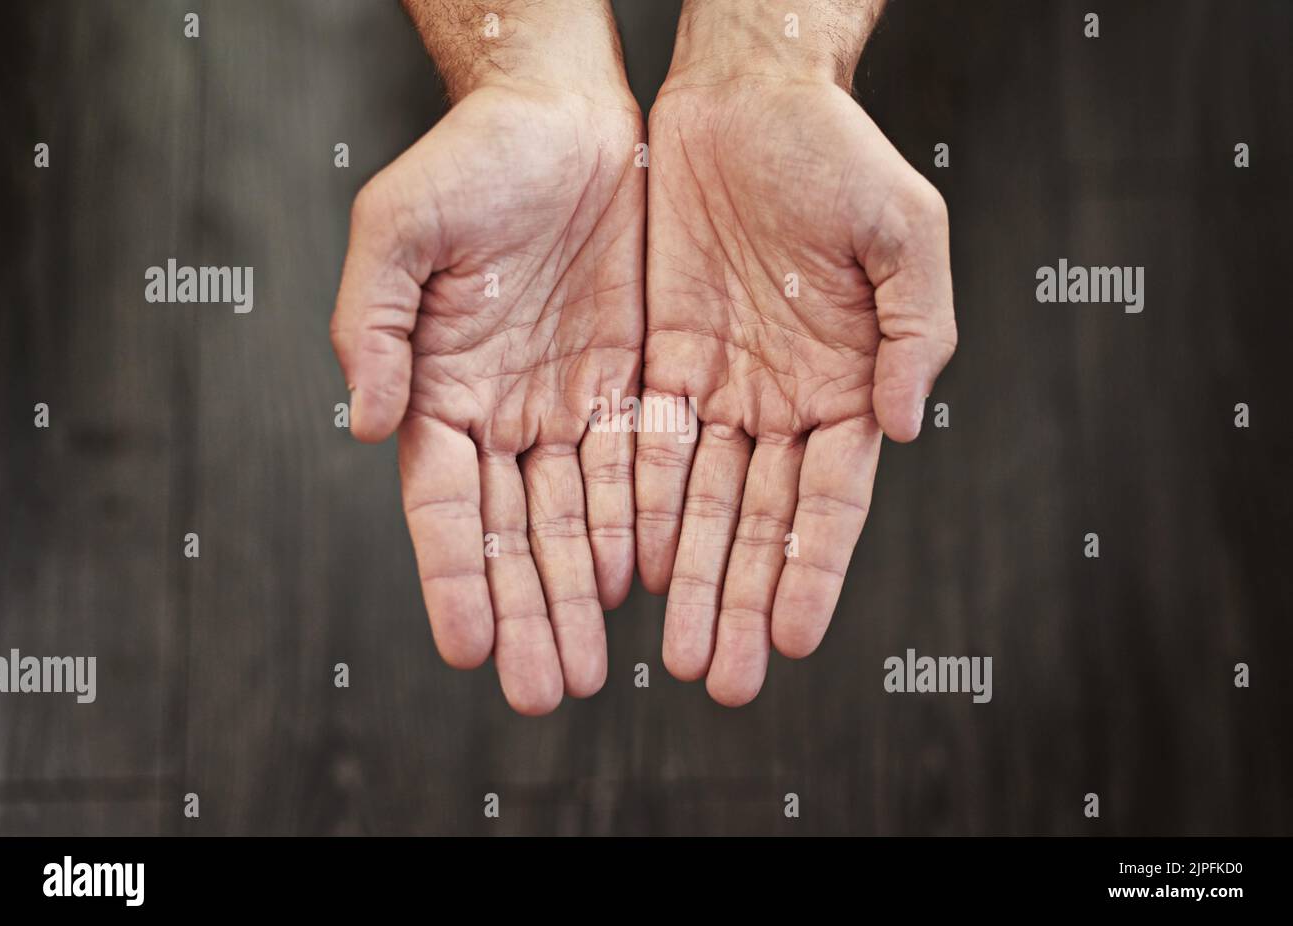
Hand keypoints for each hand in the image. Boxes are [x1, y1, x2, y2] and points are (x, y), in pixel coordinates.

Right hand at [331, 4, 642, 714]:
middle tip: (546, 691)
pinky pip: (636, 469)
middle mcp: (501, 414)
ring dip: (580, 595)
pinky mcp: (629, 384)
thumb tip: (367, 425)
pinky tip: (641, 584)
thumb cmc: (468, 160)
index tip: (470, 650)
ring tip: (594, 668)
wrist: (563, 118)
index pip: (441, 505)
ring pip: (575, 519)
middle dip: (528, 613)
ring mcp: (566, 405)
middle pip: (512, 533)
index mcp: (436, 390)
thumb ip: (373, 325)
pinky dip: (637, 528)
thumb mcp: (397, 228)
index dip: (454, 578)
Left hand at [638, 0, 955, 705]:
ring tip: (672, 650)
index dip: (811, 570)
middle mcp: (782, 401)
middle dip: (739, 600)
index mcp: (849, 382)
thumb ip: (915, 328)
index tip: (790, 638)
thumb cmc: (836, 152)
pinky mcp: (658, 362)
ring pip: (698, 503)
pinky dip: (636, 510)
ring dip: (687, 579)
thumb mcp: (904, 229)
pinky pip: (644, 449)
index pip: (829, 500)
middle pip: (757, 521)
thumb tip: (901, 423)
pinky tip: (627, 567)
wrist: (745, 97)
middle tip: (718, 678)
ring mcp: (719, 387)